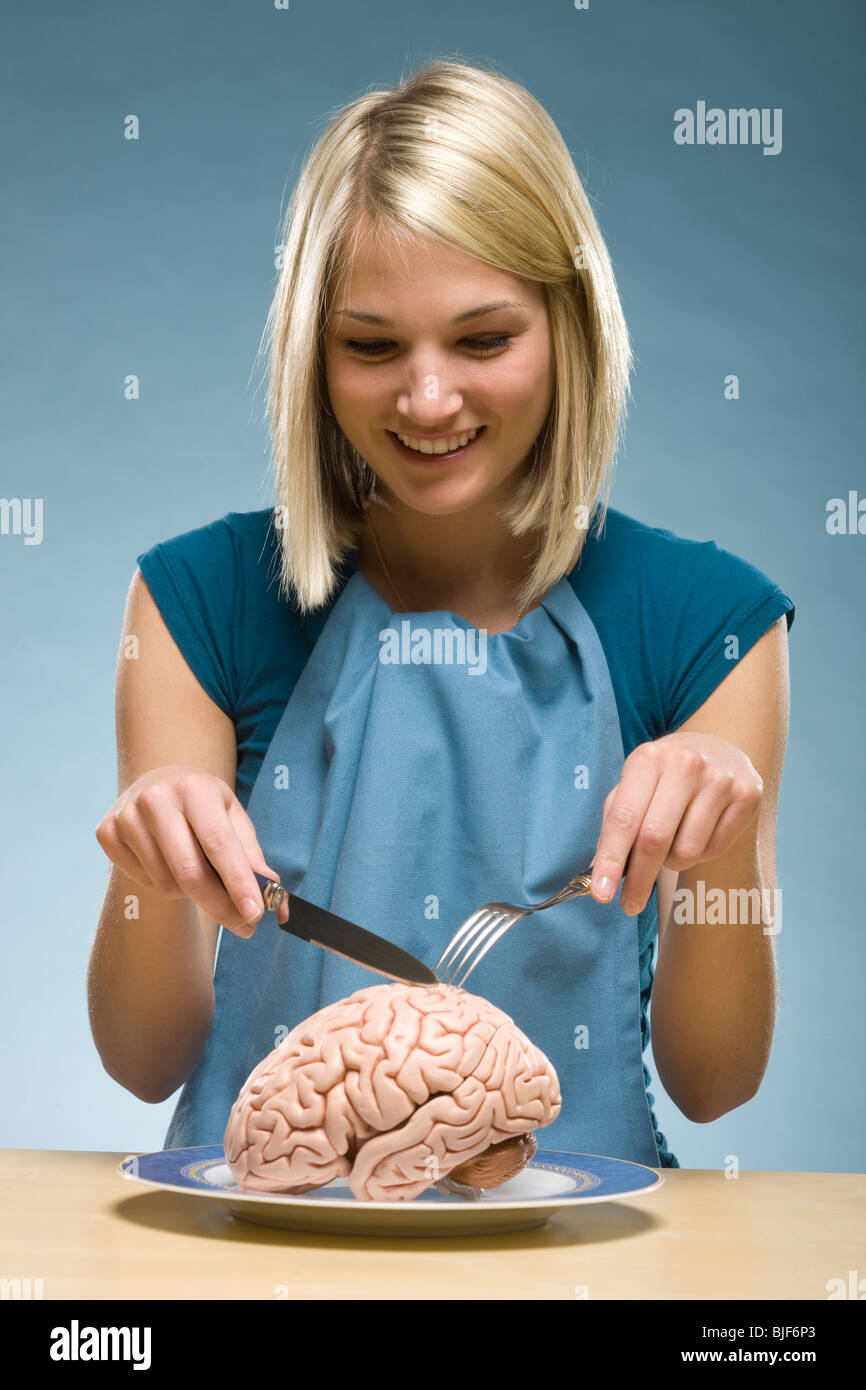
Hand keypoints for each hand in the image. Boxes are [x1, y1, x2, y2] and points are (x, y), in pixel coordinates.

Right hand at [95, 764, 289, 935]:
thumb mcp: (233, 819)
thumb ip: (252, 858)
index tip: (256, 915)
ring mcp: (126, 814)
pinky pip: (143, 881)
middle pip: (190, 871)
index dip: (239, 883)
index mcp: (195, 788)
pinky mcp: (106, 831)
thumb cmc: (204, 806)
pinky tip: (167, 862)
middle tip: (245, 927)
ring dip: (191, 894)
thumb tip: (277, 899)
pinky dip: (163, 885)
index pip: (219, 844)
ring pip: (166, 882)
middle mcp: (156, 797)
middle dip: (221, 906)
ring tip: (199, 873)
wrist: (158, 783)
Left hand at [589, 732, 763, 914]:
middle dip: (639, 880)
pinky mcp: (748, 795)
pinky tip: (697, 834)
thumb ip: (615, 823)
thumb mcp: (634, 782)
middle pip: (655, 839)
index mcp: (648, 759)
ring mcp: (720, 779)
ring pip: (687, 851)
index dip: (611, 859)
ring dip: (672, 863)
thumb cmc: (665, 774)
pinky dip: (699, 856)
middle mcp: (686, 764)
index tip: (602, 893)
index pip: (624, 818)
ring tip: (671, 845)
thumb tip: (600, 872)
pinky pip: (714, 850)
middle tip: (629, 904)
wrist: (718, 745)